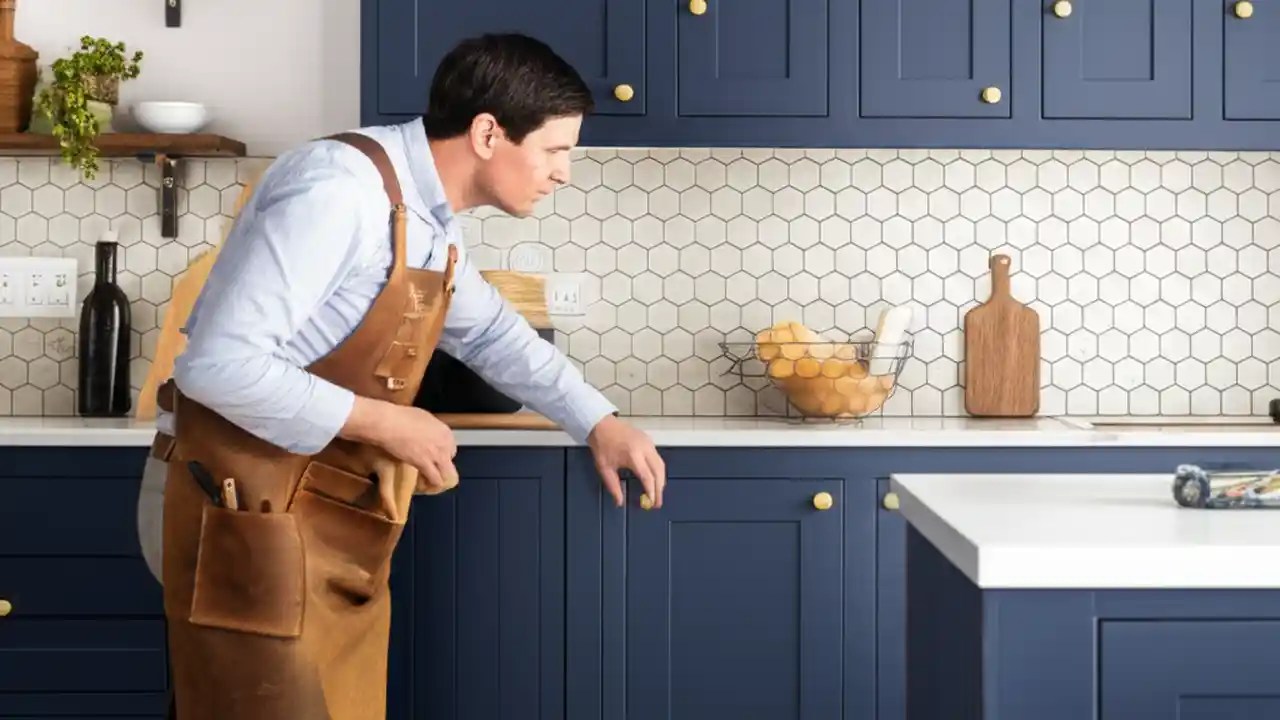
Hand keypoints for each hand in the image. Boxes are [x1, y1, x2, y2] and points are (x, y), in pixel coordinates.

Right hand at [343, 396, 457, 489]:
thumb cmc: (400, 417)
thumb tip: (427, 435)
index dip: (441, 455)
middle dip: (441, 468)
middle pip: (450, 463)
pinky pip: (434, 479)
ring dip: (438, 480)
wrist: (390, 423)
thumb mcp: (423, 419)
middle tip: (430, 470)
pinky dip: (430, 484)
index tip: (433, 458)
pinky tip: (423, 486)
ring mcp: (437, 454)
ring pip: (446, 474)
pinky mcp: (425, 464)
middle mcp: (445, 443)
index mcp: (445, 431)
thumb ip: (430, 430)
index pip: (451, 449)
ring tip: (429, 483)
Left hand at [587, 415, 664, 508]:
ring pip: (661, 464)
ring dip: (661, 479)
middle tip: (657, 502)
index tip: (651, 503)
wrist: (601, 424)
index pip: (648, 477)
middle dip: (659, 488)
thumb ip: (613, 487)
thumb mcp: (604, 469)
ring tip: (657, 492)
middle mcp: (645, 449)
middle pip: (659, 471)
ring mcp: (648, 443)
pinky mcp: (649, 440)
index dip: (651, 492)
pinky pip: (658, 457)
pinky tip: (654, 478)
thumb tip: (619, 502)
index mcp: (633, 456)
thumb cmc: (602, 446)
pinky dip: (658, 470)